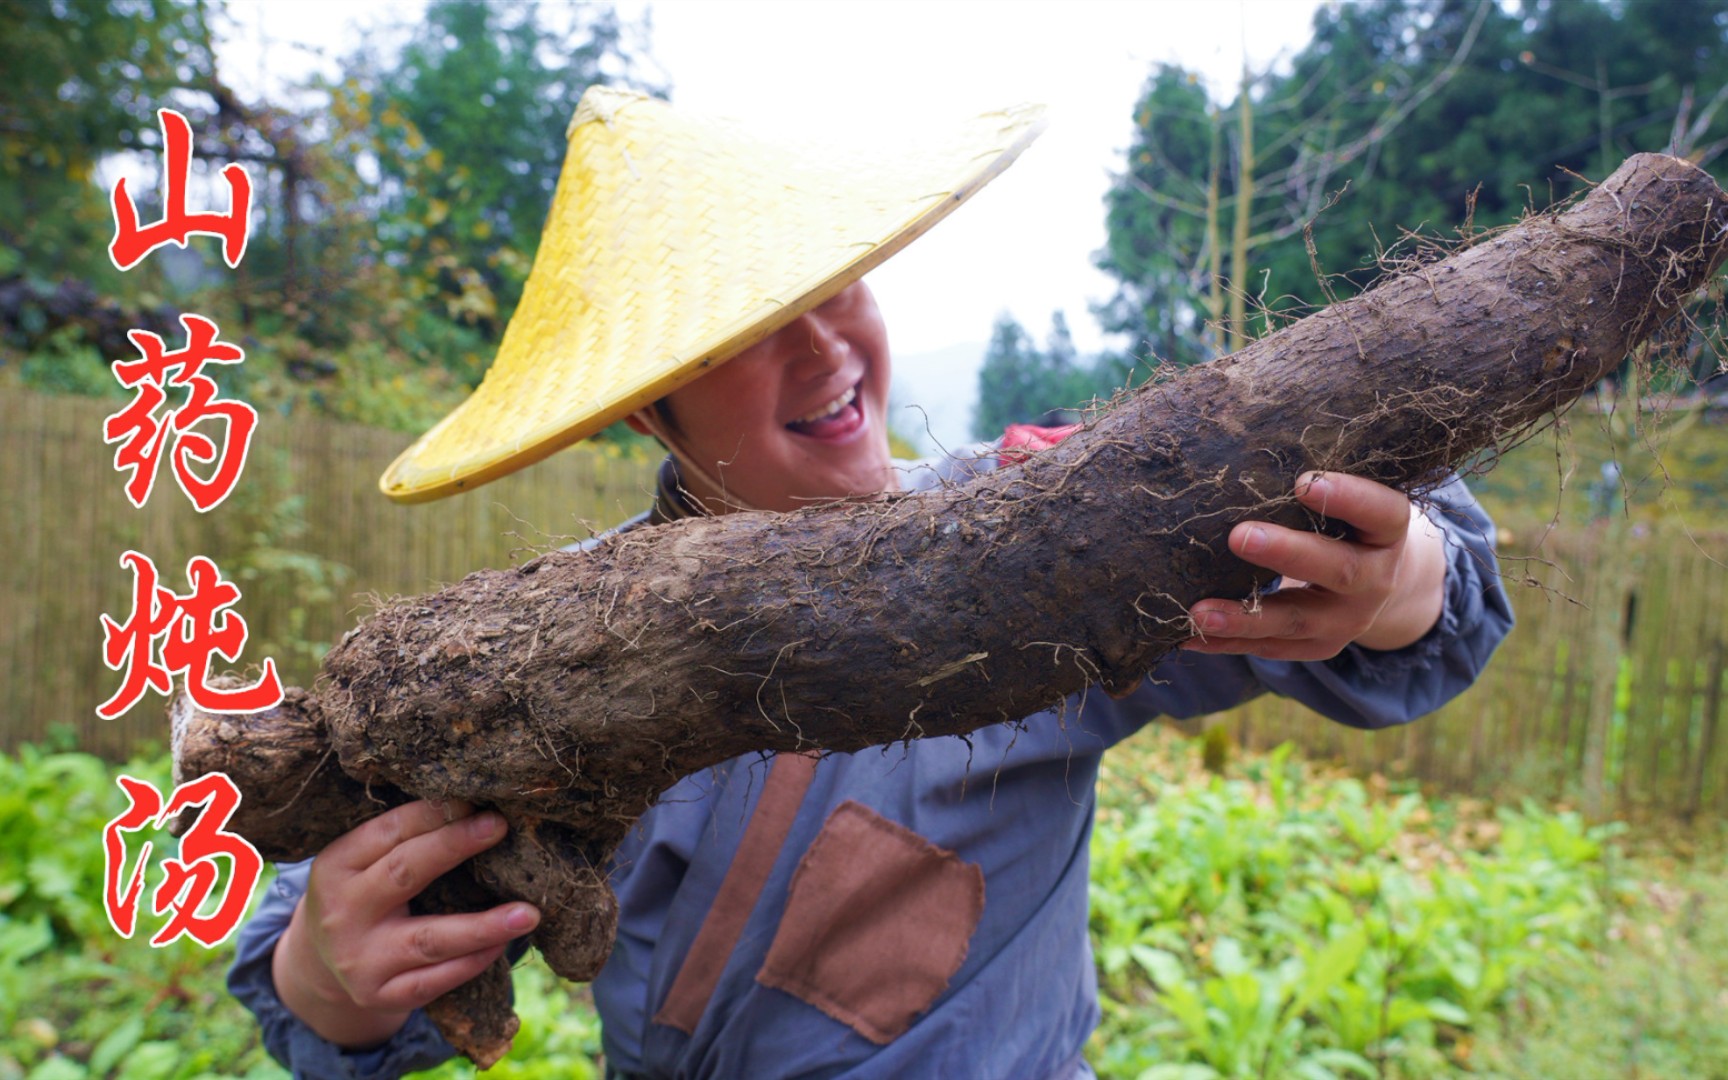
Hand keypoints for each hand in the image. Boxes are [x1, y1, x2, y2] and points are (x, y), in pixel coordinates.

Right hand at [271, 799, 539, 1049]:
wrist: (319, 966)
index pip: (388, 832)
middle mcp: (343, 913)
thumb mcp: (362, 862)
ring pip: (430, 940)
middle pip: (405, 873)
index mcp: (336, 866)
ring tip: (528, 913)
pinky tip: (503, 944)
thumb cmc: (361, 895)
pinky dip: (472, 961)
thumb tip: (475, 805)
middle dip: (454, 846)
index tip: (477, 800)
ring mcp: (360, 959)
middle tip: (499, 826)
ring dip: (483, 926)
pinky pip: (434, 980)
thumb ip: (403, 838)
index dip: (434, 814)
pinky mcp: (379, 995)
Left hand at [1181, 472, 1446, 660]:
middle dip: (1288, 553)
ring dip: (1245, 617)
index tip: (1303, 480)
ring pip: (1297, 621)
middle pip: (1339, 569)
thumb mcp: (1348, 496)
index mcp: (1388, 531)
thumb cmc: (1346, 519)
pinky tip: (1185, 636)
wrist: (1380, 583)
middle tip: (1239, 536)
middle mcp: (1376, 579)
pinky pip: (1270, 650)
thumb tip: (1241, 416)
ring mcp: (1347, 619)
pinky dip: (1227, 644)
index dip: (1349, 497)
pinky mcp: (1318, 647)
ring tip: (1198, 612)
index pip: (1382, 512)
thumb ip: (1313, 475)